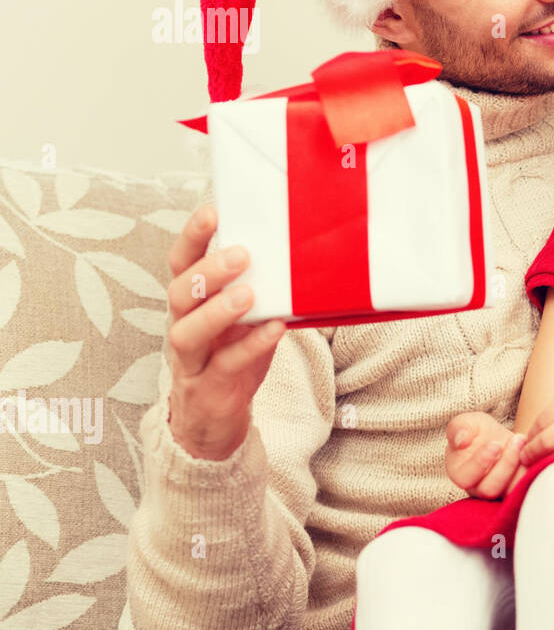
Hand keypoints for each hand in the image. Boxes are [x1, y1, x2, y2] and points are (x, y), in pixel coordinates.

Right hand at [164, 205, 285, 460]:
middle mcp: (183, 326)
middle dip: (207, 271)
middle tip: (240, 255)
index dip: (192, 237)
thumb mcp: (242, 317)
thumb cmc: (232, 354)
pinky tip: (274, 329)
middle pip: (179, 294)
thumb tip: (297, 249)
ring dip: (218, 311)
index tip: (212, 211)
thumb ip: (259, 287)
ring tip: (248, 294)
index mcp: (190, 303)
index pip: (181, 263)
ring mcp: (192, 360)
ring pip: (189, 333)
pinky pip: (227, 365)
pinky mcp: (210, 388)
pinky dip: (251, 345)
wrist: (213, 418)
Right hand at [446, 412, 524, 499]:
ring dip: (518, 465)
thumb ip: (459, 428)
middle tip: (514, 441)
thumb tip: (461, 440)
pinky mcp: (516, 488)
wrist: (495, 437)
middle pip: (489, 489)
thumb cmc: (475, 432)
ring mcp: (498, 490)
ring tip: (521, 441)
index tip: (494, 444)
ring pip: (509, 490)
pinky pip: (526, 487)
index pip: (465, 478)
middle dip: (505, 465)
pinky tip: (531, 448)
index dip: (480, 463)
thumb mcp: (466, 423)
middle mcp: (477, 487)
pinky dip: (531, 469)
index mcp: (459, 473)